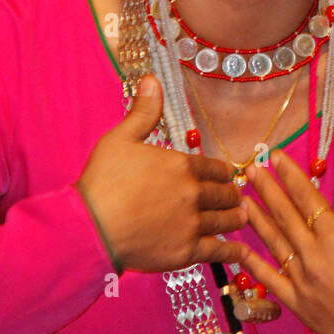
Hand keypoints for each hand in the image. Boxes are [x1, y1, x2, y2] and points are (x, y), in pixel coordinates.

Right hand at [75, 75, 247, 271]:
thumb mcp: (120, 139)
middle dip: (231, 194)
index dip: (223, 172)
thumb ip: (143, 112)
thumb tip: (153, 79)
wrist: (91, 228)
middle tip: (236, 197)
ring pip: (225, 220)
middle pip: (224, 193)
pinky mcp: (186, 252)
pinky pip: (219, 251)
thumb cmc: (102, 181)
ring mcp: (192, 224)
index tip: (227, 175)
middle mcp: (193, 194)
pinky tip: (241, 253)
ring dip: (236, 218)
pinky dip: (233, 253)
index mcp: (181, 165)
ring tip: (242, 217)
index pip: (215, 168)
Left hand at [232, 149, 333, 333]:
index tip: (276, 157)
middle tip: (250, 169)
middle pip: (284, 216)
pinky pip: (271, 282)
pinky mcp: (300, 306)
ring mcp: (303, 283)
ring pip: (274, 244)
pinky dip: (254, 266)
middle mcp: (313, 257)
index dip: (290, 175)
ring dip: (257, 220)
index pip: (306, 197)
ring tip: (241, 200)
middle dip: (266, 190)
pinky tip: (240, 252)